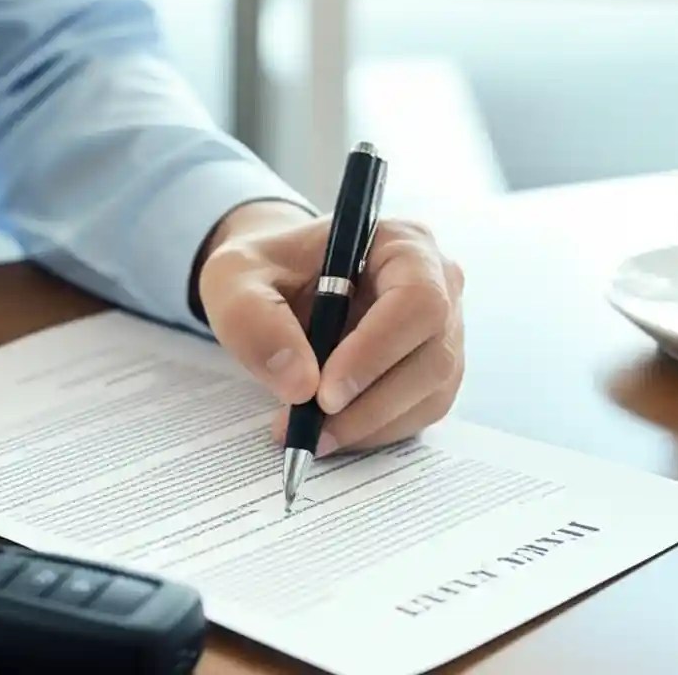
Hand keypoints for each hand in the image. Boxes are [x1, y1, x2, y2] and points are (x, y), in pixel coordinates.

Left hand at [198, 201, 464, 454]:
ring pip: (430, 393)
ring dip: (369, 425)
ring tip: (309, 434)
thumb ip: (254, 320)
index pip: (416, 299)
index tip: (325, 393)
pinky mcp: (432, 371)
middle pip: (432, 355)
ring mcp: (443, 330)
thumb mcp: (234, 279)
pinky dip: (374, 432)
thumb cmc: (264, 272)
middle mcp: (439, 284)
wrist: (277, 285)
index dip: (377, 351)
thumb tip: (300, 384)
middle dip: (370, 403)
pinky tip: (330, 431)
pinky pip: (419, 413)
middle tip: (311, 430)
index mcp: (401, 243)